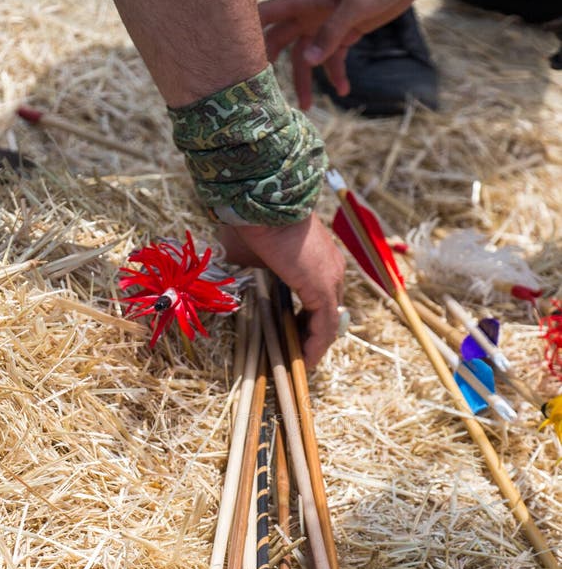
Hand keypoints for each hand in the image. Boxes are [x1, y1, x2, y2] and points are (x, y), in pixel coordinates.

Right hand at [220, 214, 345, 367]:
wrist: (259, 202)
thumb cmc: (251, 223)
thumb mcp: (250, 256)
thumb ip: (250, 274)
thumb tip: (237, 286)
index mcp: (317, 259)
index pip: (319, 298)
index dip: (305, 320)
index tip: (288, 335)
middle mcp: (331, 269)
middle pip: (327, 313)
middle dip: (309, 336)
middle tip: (291, 355)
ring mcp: (331, 278)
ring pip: (327, 324)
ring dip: (312, 347)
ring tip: (296, 365)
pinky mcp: (323, 289)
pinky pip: (323, 329)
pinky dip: (313, 347)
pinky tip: (301, 362)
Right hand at [259, 0, 457, 108]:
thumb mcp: (354, 6)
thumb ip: (331, 33)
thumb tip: (308, 62)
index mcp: (306, 1)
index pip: (268, 15)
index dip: (248, 31)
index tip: (232, 52)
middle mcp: (310, 14)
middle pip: (281, 42)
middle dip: (272, 66)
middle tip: (264, 92)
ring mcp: (325, 25)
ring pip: (307, 58)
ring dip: (306, 81)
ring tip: (308, 108)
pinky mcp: (342, 35)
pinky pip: (333, 59)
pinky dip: (336, 75)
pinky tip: (344, 90)